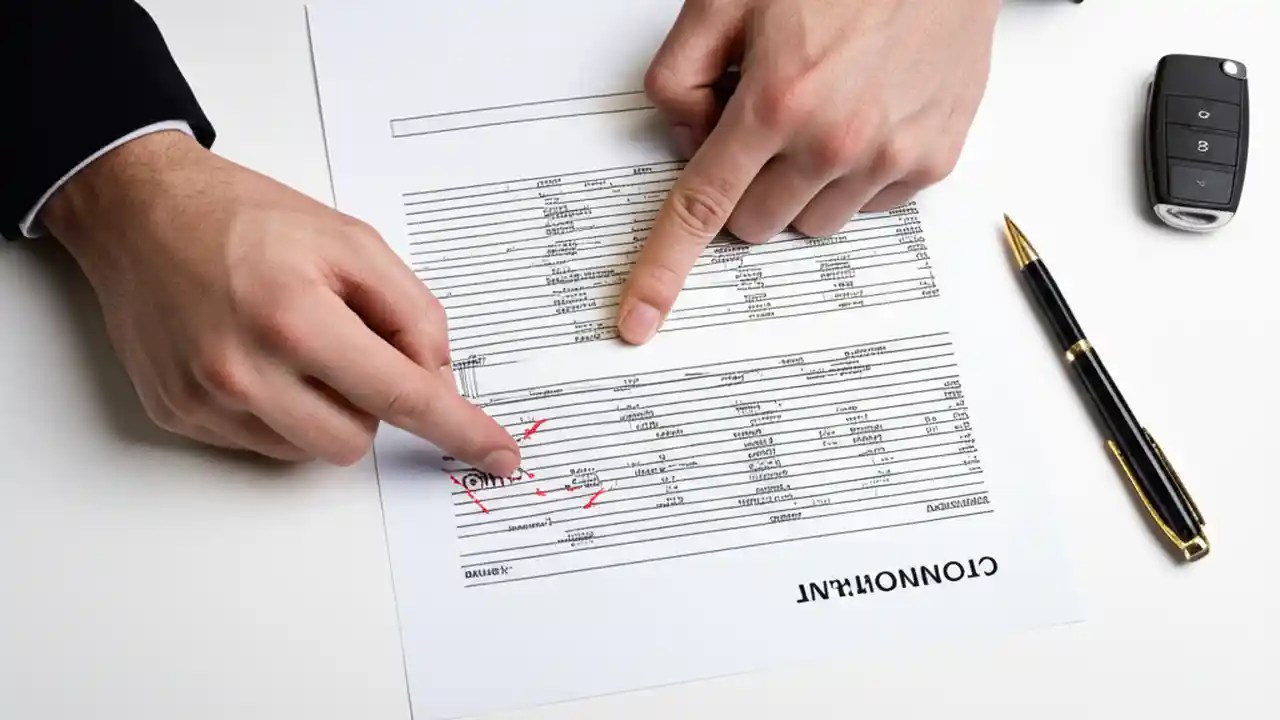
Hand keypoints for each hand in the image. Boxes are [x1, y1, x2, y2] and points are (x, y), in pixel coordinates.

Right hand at [43, 131, 519, 474]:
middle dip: (370, 401)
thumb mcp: (350, 240)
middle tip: (346, 343)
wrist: (139, 212)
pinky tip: (257, 359)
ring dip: (325, 410)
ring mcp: (206, 402)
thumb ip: (411, 310)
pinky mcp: (179, 417)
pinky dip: (280, 412)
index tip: (500, 456)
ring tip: (293, 345)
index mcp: (296, 317)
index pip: (402, 396)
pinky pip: (263, 444)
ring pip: (311, 451)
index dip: (460, 430)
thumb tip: (437, 374)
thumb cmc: (244, 218)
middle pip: (358, 440)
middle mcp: (245, 371)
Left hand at [617, 0, 1000, 342]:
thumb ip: (680, 73)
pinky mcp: (933, 161)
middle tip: (764, 121)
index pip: (701, 206)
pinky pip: (869, 206)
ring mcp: (890, 157)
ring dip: (801, 183)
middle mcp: (836, 141)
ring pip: (812, 222)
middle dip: (745, 185)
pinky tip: (865, 113)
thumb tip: (684, 137)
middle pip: (754, 223)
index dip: (661, 269)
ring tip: (823, 108)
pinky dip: (855, 173)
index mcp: (776, 101)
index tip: (639, 318)